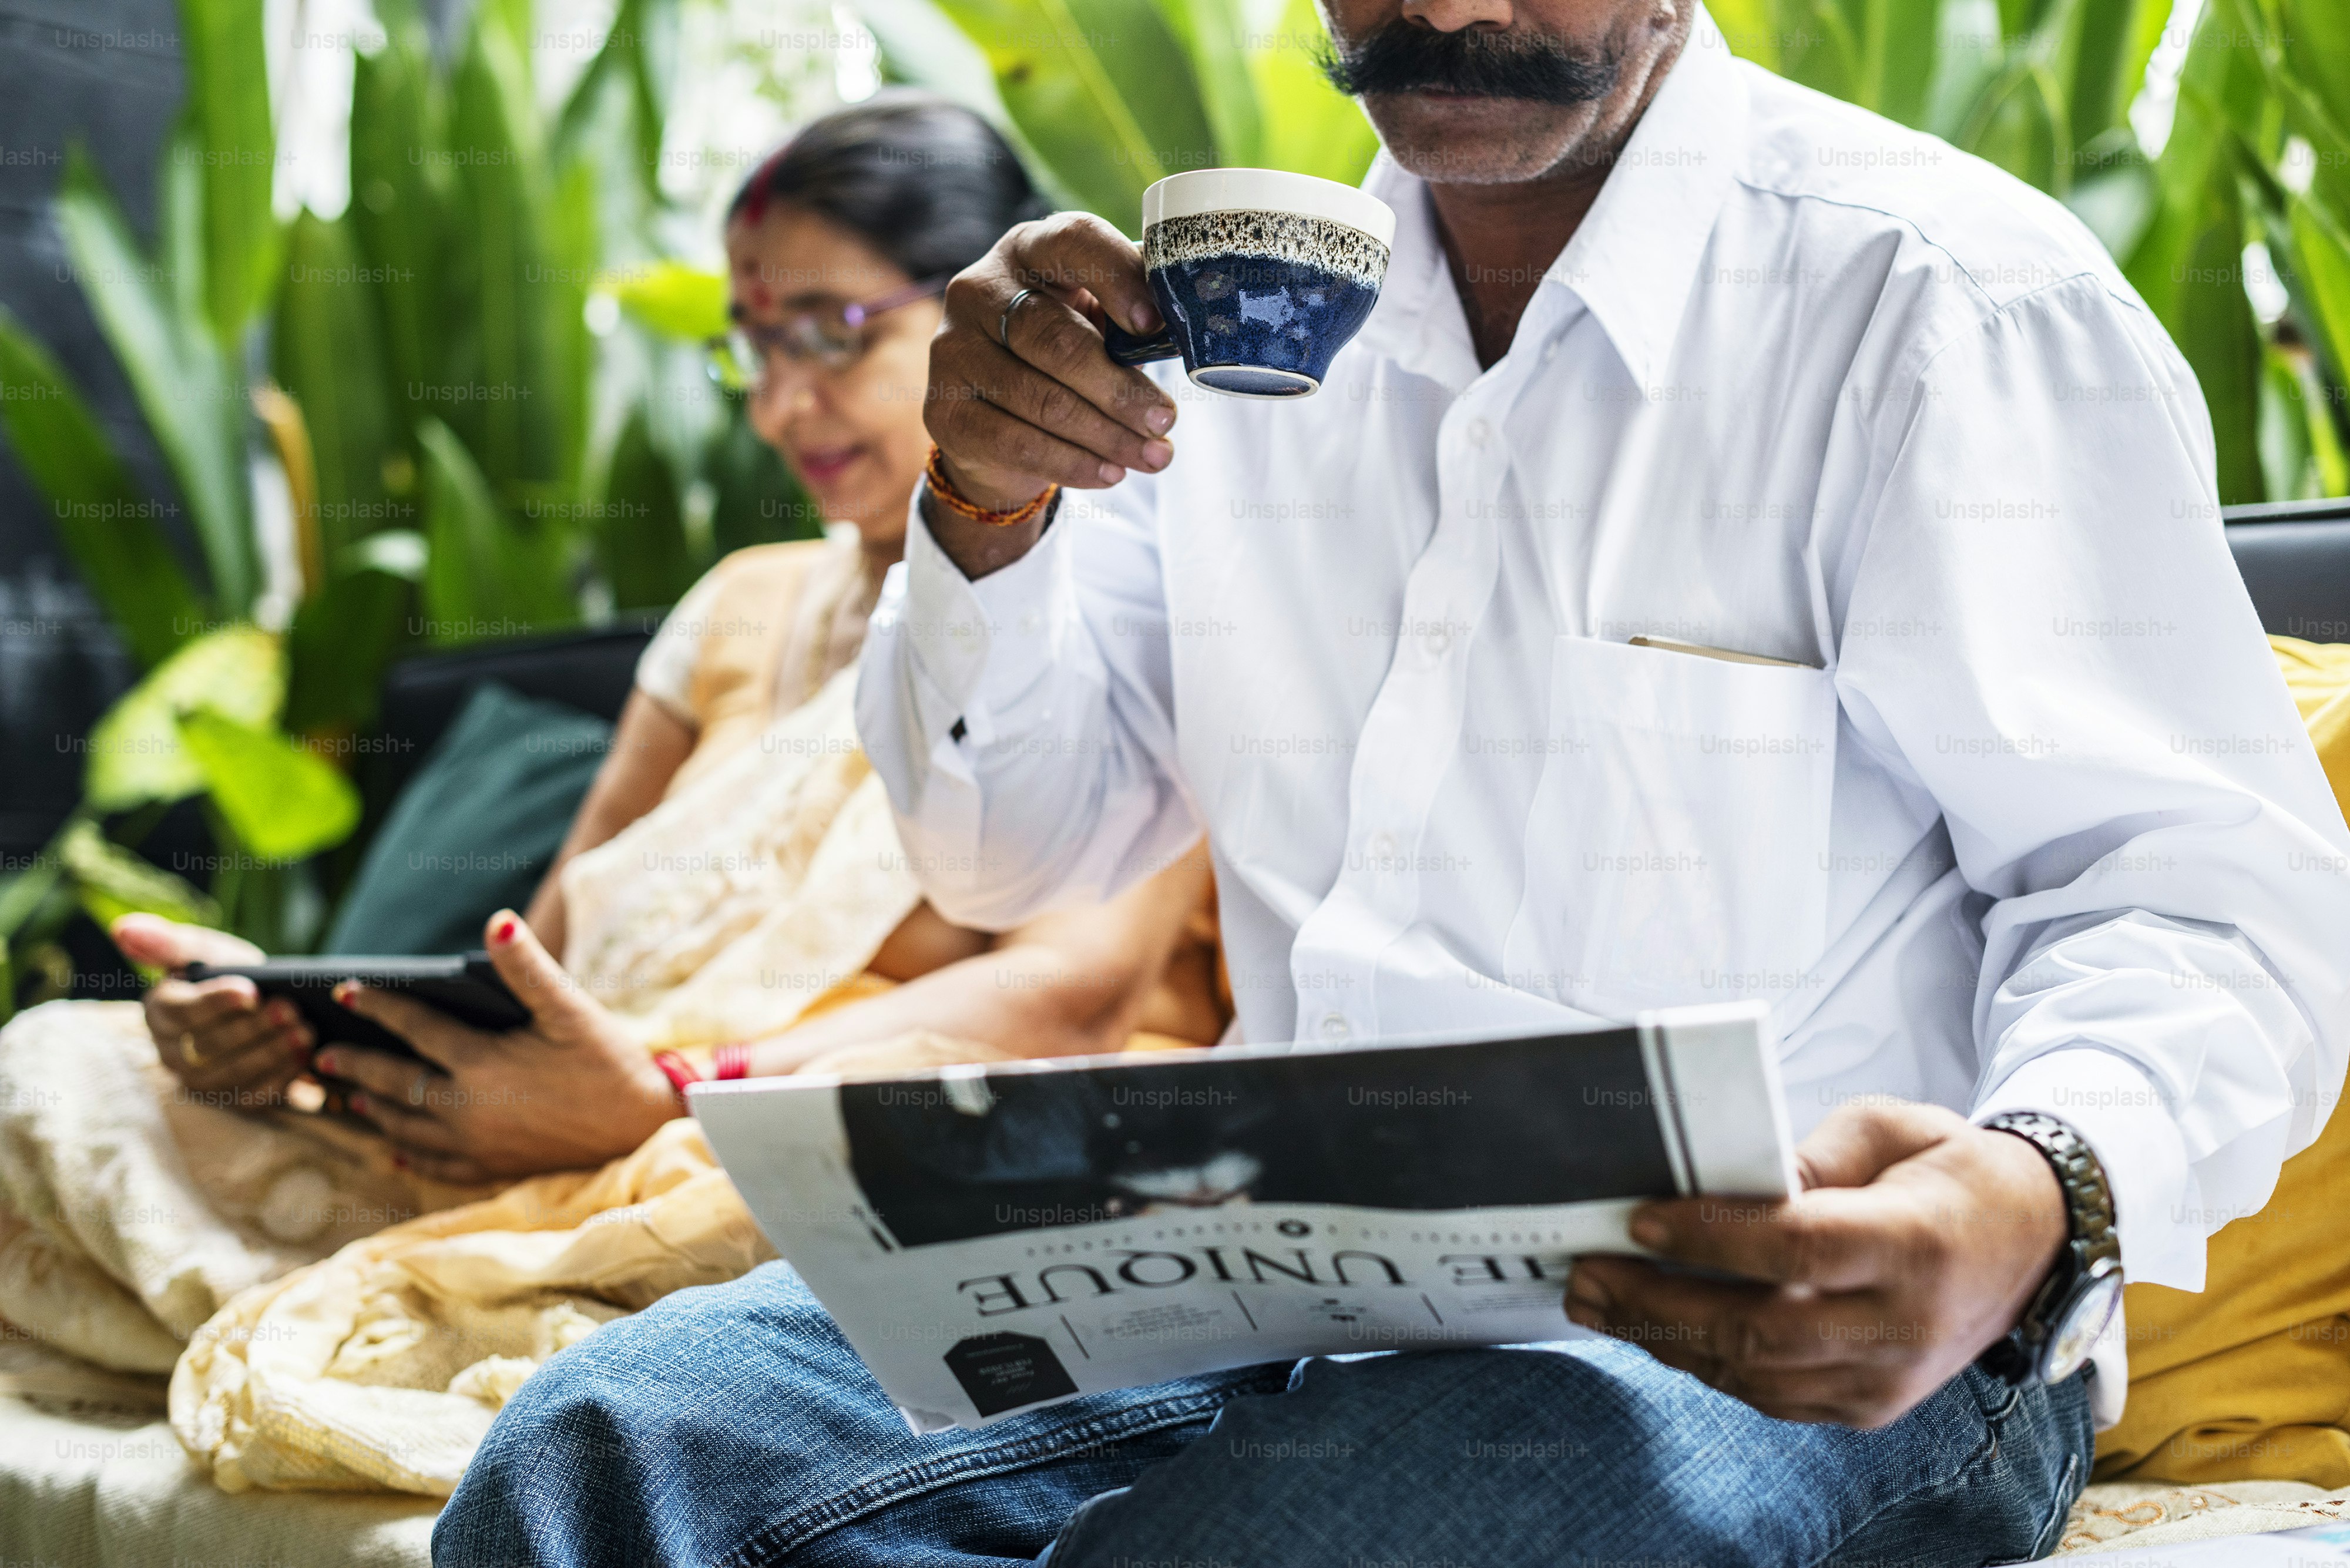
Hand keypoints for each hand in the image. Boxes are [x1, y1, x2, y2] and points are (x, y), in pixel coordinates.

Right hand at [118, 913, 312, 1102]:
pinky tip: (304, 1057)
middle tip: (289, 1010)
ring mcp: (199, 1081)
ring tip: (303, 1031)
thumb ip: (167, 942)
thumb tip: (122, 928)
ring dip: (270, 1053)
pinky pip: (252, 1098)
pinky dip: (280, 1078)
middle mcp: (172, 1052)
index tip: (251, 991)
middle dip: (252, 1028)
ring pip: (230, 1075)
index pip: (180, 1013)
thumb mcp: (206, 951)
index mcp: (160, 1012)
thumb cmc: (230, 974)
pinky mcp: (231, 1100)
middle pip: (207, 1047)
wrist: (267, 1005)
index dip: (215, 1003)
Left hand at [319, 911, 680, 1182]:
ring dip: (371, 1108)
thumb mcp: (571, 1008)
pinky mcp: (493, 1167)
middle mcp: (466, 1108)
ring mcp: (476, 1144)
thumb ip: (528, 968)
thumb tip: (497, 923)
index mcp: (481, 1063)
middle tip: (321, 1053)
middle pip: (395, 1083)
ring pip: (405, 1127)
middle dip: (355, 1065)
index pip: (414, 1028)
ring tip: (345, 1095)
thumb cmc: (610, 1061)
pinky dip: (407, 1155)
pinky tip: (393, 1151)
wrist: (645, 1127)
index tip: (344, 991)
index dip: (378, 1006)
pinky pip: (435, 1166)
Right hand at [924, 214, 1178, 573]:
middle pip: (1053, 337)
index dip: (1117, 278)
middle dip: (1118, 387)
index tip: (1155, 325)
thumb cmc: (1065, 353)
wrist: (997, 421)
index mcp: (1029, 249)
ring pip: (1038, 398)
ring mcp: (952, 349)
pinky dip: (1071, 463)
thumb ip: (1135, 311)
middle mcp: (978, 289)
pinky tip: (1110, 473)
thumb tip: (1194, 327)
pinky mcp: (943, 409)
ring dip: (1106, 435)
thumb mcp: (1098, 319)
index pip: (1072, 241)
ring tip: (1154, 456)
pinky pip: (1014, 441)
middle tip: (1165, 419)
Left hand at [1563, 1102, 2067, 1427]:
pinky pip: (1771, 1398)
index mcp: (1915, 1243)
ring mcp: (1888, 1379)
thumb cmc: (1948, 1170)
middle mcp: (1903, 1324)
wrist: (2033, 1242)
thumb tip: (1721, 1178)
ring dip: (1665, 1340)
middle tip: (1587, 1272)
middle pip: (1760, 1329)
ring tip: (1598, 1302)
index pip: (1796, 1247)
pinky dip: (1706, 1366)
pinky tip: (1656, 1332)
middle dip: (1657, 1303)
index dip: (1709, 1237)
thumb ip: (1810, 1154)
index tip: (1638, 1219)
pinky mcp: (1870, 1407)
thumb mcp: (1889, 1128)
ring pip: (1755, 1375)